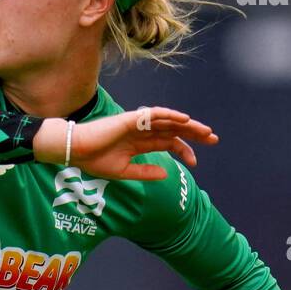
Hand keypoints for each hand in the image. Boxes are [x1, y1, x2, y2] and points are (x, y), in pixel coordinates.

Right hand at [33, 107, 217, 181]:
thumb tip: (166, 175)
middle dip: (194, 134)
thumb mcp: (125, 172)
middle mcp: (142, 131)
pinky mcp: (132, 118)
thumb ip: (145, 172)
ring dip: (188, 124)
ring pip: (169, 121)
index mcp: (141, 143)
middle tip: (213, 139)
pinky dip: (171, 115)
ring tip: (205, 130)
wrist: (76, 151)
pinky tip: (185, 119)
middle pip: (174, 130)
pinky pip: (156, 114)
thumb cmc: (94, 161)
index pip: (169, 144)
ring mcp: (138, 123)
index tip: (195, 163)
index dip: (184, 151)